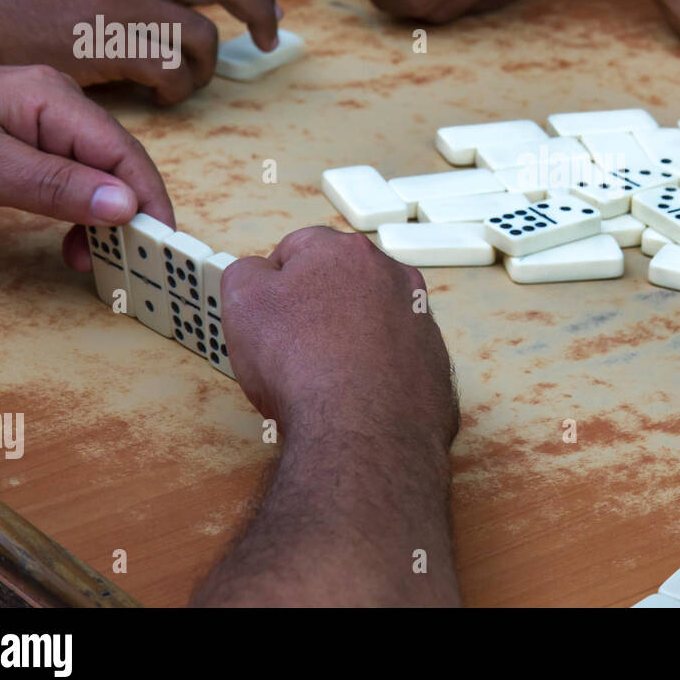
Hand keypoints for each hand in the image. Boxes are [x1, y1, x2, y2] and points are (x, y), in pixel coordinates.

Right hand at [0, 0, 279, 104]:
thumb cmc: (24, 8)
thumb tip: (185, 2)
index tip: (266, 12)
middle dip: (257, 10)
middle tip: (266, 40)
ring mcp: (123, 1)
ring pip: (203, 35)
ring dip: (203, 70)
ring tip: (180, 85)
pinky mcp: (109, 40)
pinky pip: (171, 70)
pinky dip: (175, 91)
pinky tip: (156, 96)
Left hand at [0, 65, 173, 268]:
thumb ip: (56, 186)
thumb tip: (125, 205)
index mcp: (53, 98)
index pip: (123, 151)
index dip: (149, 198)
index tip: (161, 242)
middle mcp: (57, 104)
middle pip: (118, 163)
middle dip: (129, 213)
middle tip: (131, 261)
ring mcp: (42, 122)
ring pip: (98, 174)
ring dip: (103, 218)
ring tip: (92, 258)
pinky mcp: (27, 142)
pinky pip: (72, 177)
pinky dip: (79, 212)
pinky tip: (72, 240)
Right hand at [221, 227, 457, 452]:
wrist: (362, 431)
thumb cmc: (299, 362)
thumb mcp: (244, 303)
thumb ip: (247, 273)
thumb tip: (261, 273)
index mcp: (347, 251)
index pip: (299, 248)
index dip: (274, 283)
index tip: (267, 317)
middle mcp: (395, 276)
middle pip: (341, 283)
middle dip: (316, 307)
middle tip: (291, 349)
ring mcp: (421, 320)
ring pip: (373, 319)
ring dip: (350, 338)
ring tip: (325, 377)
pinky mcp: (435, 362)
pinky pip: (396, 357)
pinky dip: (377, 370)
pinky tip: (356, 396)